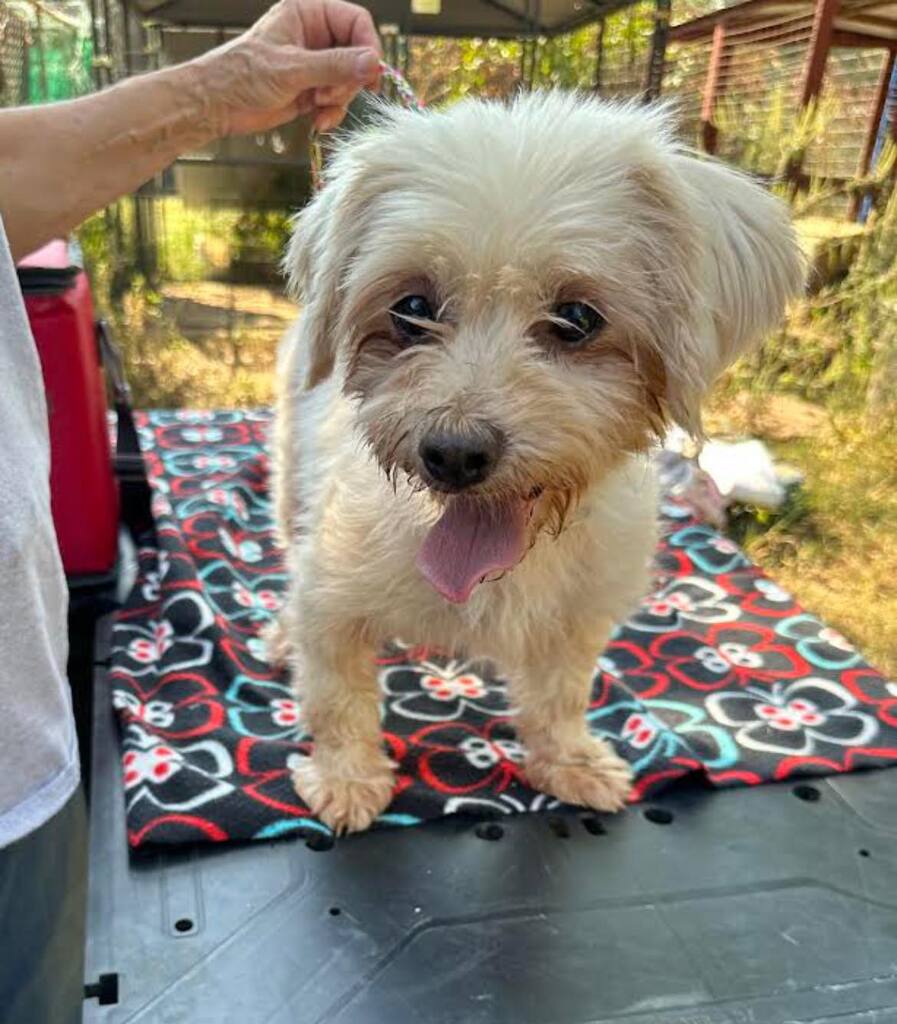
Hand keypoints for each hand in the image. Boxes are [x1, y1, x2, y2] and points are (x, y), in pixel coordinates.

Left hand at [196, 0, 381, 136]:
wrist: (218, 105)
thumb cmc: (243, 75)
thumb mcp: (293, 68)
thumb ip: (335, 65)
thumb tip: (373, 63)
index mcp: (308, 14)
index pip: (356, 21)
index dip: (368, 46)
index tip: (370, 73)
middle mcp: (314, 36)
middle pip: (357, 54)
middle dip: (349, 80)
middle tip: (331, 95)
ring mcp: (314, 64)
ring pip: (349, 80)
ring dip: (340, 99)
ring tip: (319, 106)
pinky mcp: (311, 89)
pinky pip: (337, 100)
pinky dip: (332, 112)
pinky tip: (318, 122)